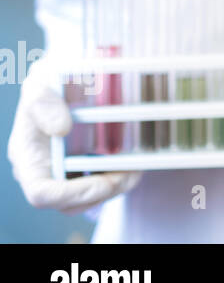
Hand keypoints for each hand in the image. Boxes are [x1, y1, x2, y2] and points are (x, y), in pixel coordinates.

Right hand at [7, 57, 140, 214]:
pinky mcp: (84, 168)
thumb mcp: (41, 82)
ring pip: (89, 199)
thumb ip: (43, 102)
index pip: (42, 194)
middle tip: (130, 175)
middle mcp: (44, 172)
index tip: (103, 183)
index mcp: (28, 158)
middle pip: (70, 204)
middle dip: (102, 193)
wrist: (67, 79)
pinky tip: (135, 164)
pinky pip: (102, 184)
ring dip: (115, 188)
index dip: (72, 195)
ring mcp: (63, 173)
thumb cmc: (49, 82)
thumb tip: (60, 129)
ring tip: (136, 169)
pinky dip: (120, 178)